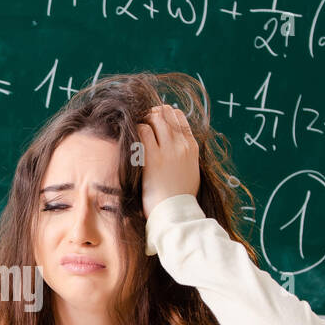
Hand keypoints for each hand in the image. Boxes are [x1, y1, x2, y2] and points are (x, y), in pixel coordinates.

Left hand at [138, 104, 200, 219]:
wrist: (175, 212)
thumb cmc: (180, 196)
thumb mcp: (191, 171)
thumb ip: (186, 155)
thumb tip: (177, 146)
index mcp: (192, 147)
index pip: (179, 116)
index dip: (164, 114)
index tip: (155, 122)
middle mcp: (181, 145)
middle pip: (166, 112)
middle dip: (152, 114)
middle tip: (143, 123)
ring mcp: (168, 150)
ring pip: (155, 117)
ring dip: (144, 120)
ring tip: (137, 131)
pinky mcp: (153, 158)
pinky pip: (143, 131)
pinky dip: (136, 131)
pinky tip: (132, 141)